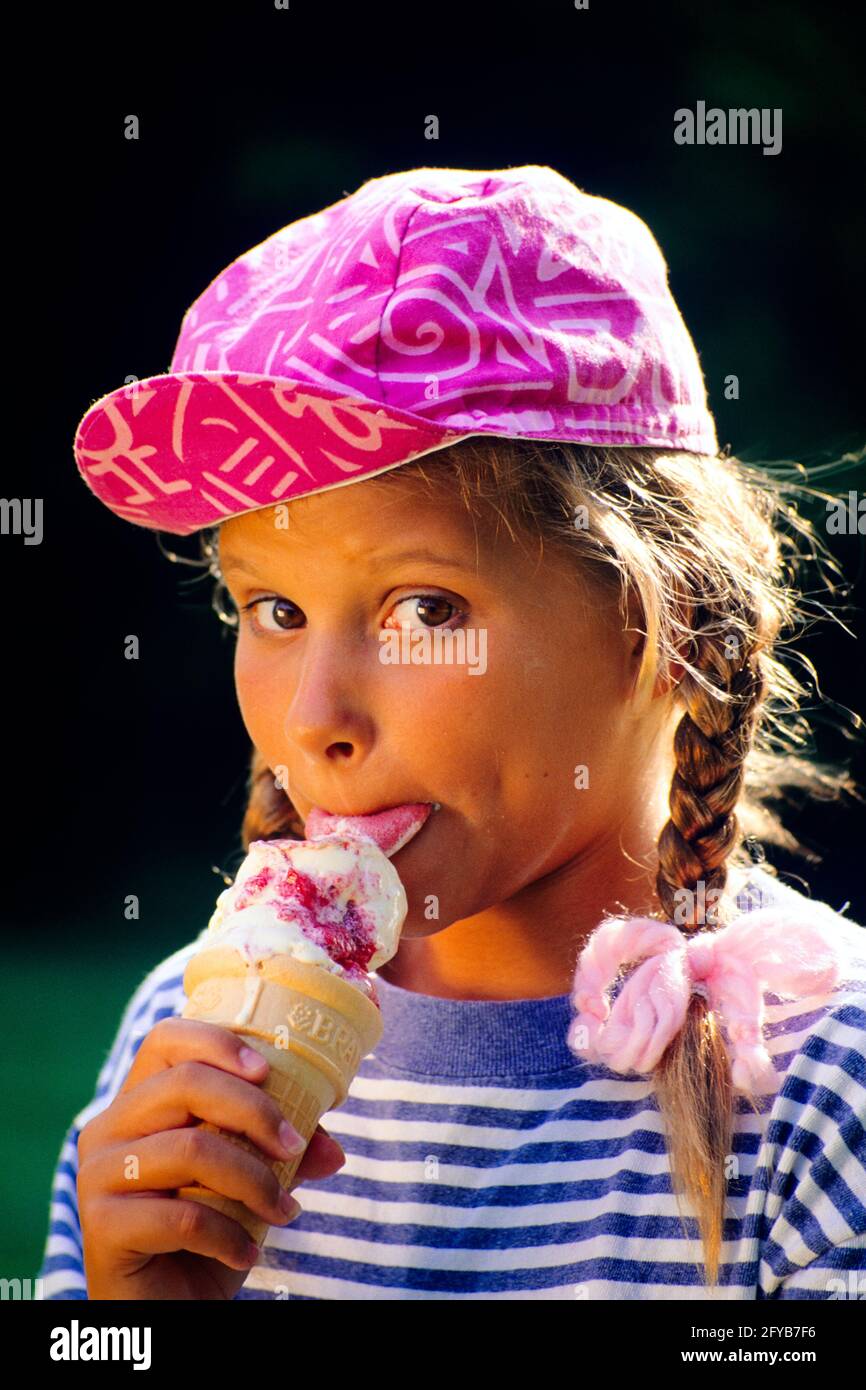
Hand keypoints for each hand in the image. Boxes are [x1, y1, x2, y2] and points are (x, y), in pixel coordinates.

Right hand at [77, 1017, 345, 1298]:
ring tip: (283, 1211)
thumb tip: (332, 1149)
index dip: (218, 1042)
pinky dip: (228, 1235)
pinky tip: (247, 1251)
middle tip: (294, 1147)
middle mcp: (108, 1128)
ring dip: (254, 1182)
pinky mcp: (99, 1225)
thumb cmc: (208, 1232)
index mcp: (138, 1102)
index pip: (166, 1038)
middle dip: (254, 1111)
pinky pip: (181, 1215)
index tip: (268, 1071)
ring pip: (191, 1149)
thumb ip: (283, 1151)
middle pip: (185, 1083)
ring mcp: (97, 1175)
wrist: (169, 1308)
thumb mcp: (251, 1180)